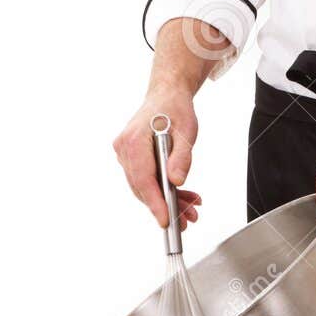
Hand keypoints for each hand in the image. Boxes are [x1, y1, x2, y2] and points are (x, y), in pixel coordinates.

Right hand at [112, 82, 201, 231]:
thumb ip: (181, 157)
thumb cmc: (175, 108)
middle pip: (143, 187)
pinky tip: (183, 195)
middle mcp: (124, 148)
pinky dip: (163, 188)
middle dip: (165, 206)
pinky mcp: (131, 158)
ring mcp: (125, 154)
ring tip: (190, 210)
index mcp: (135, 140)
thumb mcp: (187, 131)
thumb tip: (176, 181)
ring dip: (167, 200)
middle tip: (187, 220)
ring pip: (144, 186)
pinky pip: (145, 179)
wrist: (166, 95)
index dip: (155, 202)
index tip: (165, 220)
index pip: (143, 179)